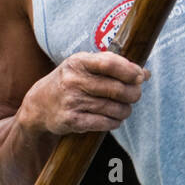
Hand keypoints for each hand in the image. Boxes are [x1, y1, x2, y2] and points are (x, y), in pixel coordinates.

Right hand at [21, 51, 149, 135]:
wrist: (39, 105)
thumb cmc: (70, 81)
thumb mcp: (84, 66)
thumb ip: (113, 66)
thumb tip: (145, 74)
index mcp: (78, 62)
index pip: (110, 63)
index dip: (130, 70)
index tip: (140, 76)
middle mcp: (73, 81)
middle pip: (117, 89)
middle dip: (133, 93)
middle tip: (135, 95)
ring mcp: (72, 101)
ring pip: (114, 108)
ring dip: (125, 110)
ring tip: (125, 108)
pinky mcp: (72, 121)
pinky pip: (104, 123)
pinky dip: (114, 122)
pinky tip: (114, 119)